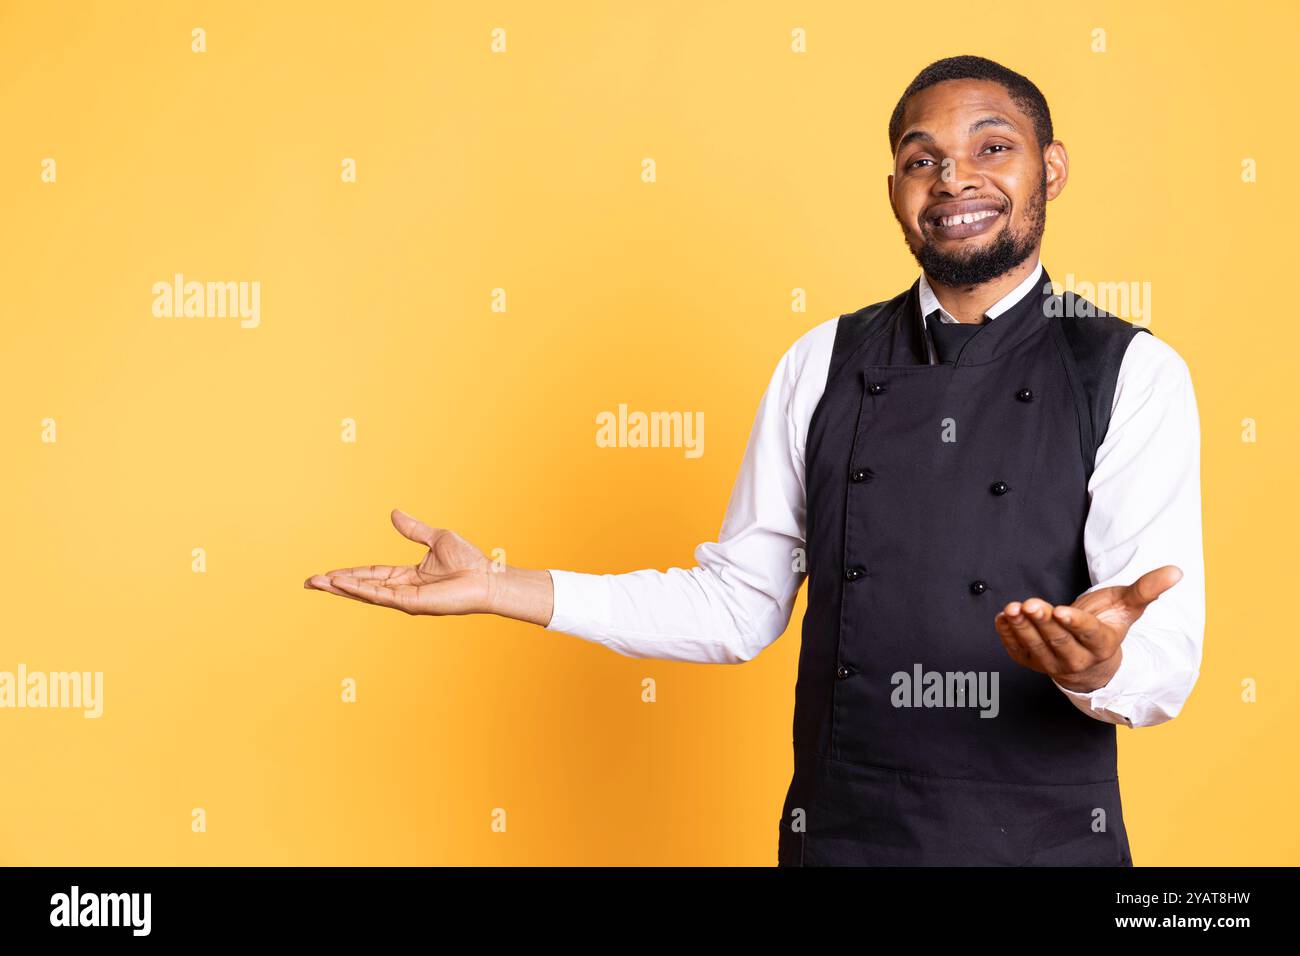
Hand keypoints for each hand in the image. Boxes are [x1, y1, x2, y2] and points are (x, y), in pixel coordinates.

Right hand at [304, 509, 492, 615]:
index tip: (327, 574)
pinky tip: (342, 584)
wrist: (487, 577)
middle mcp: (402, 589)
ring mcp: (405, 599)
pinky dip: (360, 589)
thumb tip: (393, 513)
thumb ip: (412, 529)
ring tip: (318, 583)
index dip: (349, 574)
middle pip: (362, 586)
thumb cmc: (469, 561)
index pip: (371, 574)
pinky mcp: (412, 603)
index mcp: (407, 576)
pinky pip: (380, 595)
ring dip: (341, 588)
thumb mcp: (435, 538)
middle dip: (335, 585)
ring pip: (366, 593)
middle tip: (310, 583)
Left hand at [993, 565, 1182, 692]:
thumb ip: (1147, 588)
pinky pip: (1017, 651)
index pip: (1088, 634)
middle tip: (1030, 604)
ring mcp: (1052, 663)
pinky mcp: (1032, 662)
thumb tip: (1176, 570)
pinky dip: (1008, 635)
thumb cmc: (1109, 626)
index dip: (1075, 623)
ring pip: (1036, 647)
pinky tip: (1002, 617)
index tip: (1062, 610)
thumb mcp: (1129, 607)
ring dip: (1022, 628)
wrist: (1090, 659)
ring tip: (1012, 608)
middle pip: (1059, 641)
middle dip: (1043, 622)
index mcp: (1102, 645)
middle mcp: (1077, 659)